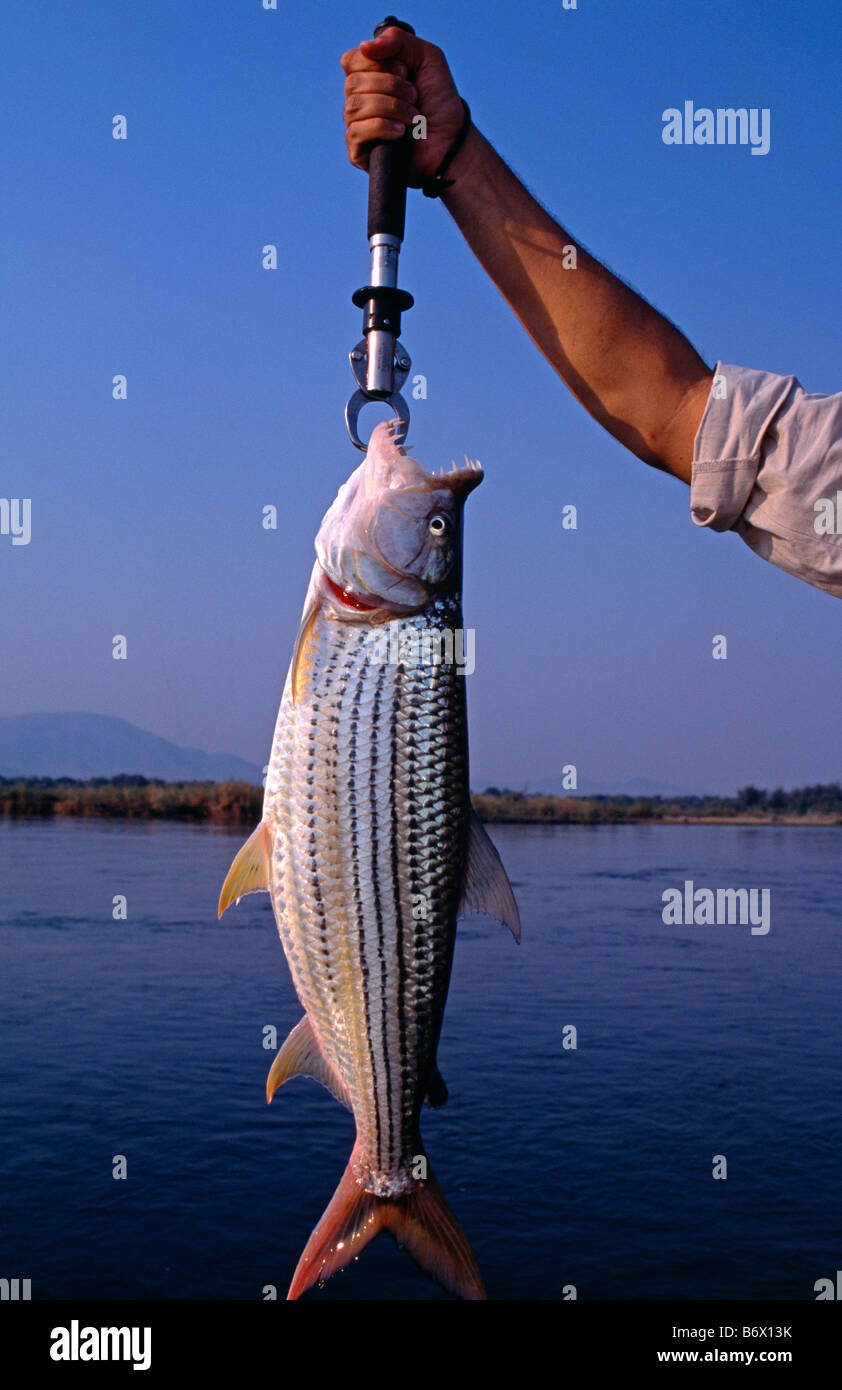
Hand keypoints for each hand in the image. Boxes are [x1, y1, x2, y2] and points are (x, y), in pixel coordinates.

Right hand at [341, 27, 464, 186]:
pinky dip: (381, 127)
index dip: (375, 63)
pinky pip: (355, 132)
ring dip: (390, 107)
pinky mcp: (358, 152)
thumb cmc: (439, 100)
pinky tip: (400, 132)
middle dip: (390, 87)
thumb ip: (397, 39)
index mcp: (368, 77)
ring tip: (414, 116)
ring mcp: (357, 126)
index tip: (404, 70)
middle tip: (415, 96)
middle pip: (353, 84)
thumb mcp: (426, 56)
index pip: (350, 61)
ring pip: (354, 107)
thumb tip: (364, 46)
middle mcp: (359, 100)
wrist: (451, 140)